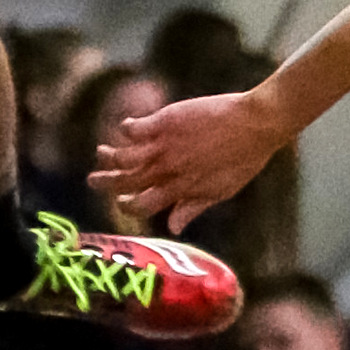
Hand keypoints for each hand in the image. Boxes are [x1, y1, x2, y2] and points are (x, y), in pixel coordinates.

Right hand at [88, 92, 288, 233]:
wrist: (257, 123)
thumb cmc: (245, 157)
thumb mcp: (222, 190)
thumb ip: (193, 207)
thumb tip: (174, 227)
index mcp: (180, 189)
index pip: (141, 206)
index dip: (127, 206)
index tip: (122, 201)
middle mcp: (167, 170)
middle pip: (124, 182)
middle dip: (104, 183)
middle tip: (92, 180)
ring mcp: (164, 146)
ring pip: (122, 156)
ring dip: (109, 156)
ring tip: (102, 152)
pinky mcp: (164, 121)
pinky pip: (133, 128)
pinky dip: (126, 128)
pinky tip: (127, 126)